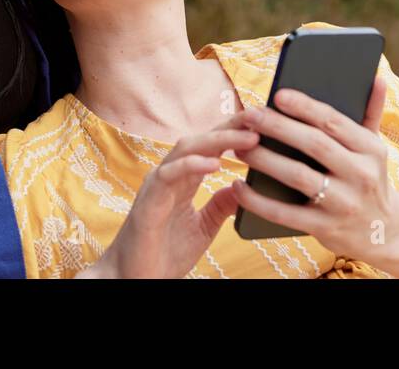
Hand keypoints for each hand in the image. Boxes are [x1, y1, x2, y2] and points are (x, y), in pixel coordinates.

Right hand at [83, 115, 258, 277]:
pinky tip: (215, 164)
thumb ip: (220, 206)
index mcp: (183, 180)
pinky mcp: (148, 202)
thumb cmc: (164, 254)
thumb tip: (241, 187)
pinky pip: (169, 174)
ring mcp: (157, 185)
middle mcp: (169, 176)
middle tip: (260, 118)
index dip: (234, 131)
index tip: (262, 122)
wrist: (135, 281)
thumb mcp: (203, 227)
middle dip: (231, 126)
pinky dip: (192, 164)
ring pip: (186, 148)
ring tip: (248, 138)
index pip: (211, 146)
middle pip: (201, 139)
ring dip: (219, 139)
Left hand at [230, 75, 393, 260]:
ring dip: (264, 160)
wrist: (384, 232)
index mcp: (371, 149)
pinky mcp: (326, 229)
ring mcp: (344, 204)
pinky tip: (239, 187)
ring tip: (239, 148)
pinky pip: (285, 214)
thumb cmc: (369, 179)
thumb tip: (377, 78)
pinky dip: (258, 200)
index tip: (277, 95)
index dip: (305, 106)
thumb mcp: (376, 147)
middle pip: (313, 144)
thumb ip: (372, 112)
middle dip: (277, 127)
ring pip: (298, 176)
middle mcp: (361, 175)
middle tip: (249, 115)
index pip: (334, 122)